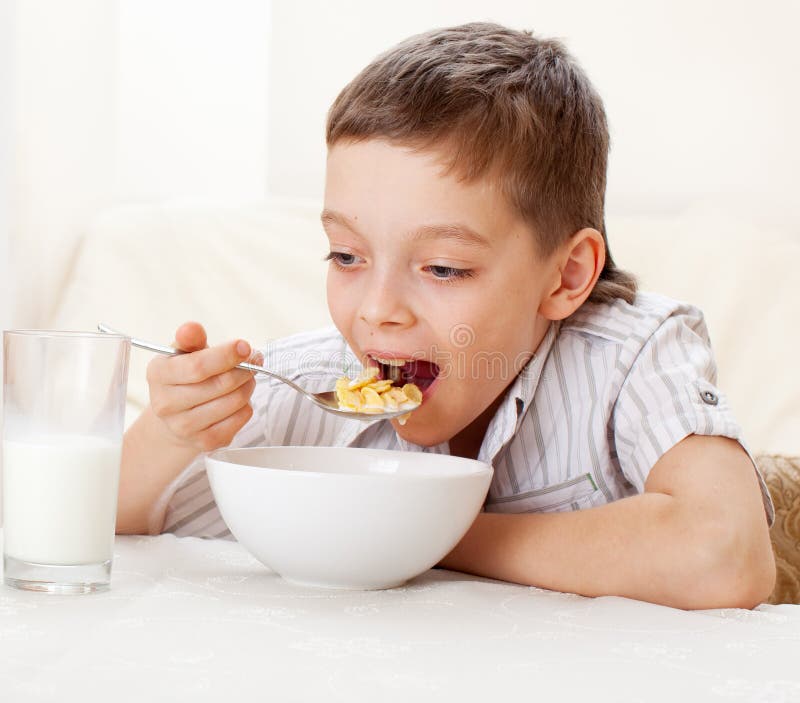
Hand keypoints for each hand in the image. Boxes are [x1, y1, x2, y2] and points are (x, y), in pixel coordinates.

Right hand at [146, 321, 259, 451]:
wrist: (176, 415)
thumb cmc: (184, 376)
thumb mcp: (184, 352)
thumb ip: (190, 338)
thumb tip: (192, 328)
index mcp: (158, 374)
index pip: (198, 366)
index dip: (227, 355)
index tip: (245, 347)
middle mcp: (166, 404)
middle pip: (221, 385)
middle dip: (244, 370)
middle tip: (253, 360)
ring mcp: (184, 427)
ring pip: (234, 402)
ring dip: (248, 386)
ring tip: (246, 378)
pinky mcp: (205, 443)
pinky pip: (240, 419)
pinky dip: (247, 405)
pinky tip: (238, 399)